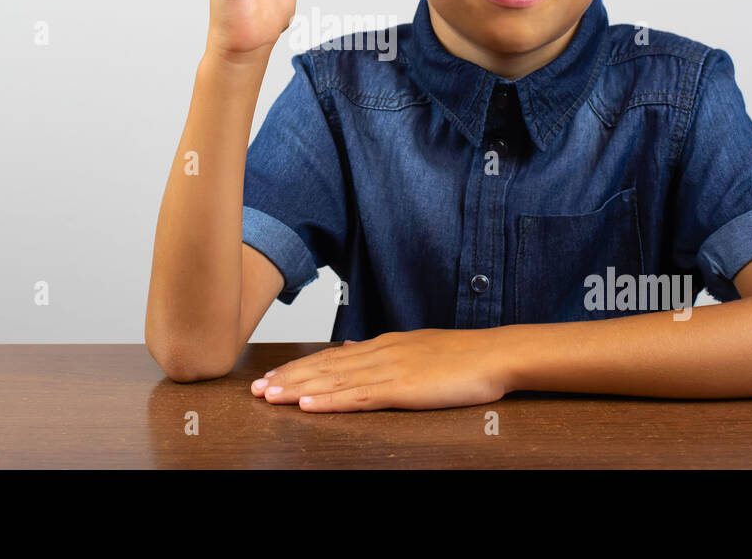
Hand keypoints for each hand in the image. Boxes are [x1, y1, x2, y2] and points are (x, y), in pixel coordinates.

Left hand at [249, 328, 510, 411]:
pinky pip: (359, 397)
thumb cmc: (463, 356)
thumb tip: (349, 351)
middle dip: (287, 379)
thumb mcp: (416, 348)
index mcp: (383, 345)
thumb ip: (381, 351)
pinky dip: (330, 401)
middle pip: (324, 367)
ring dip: (298, 390)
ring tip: (270, 398)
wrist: (495, 354)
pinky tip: (308, 405)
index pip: (331, 357)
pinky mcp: (402, 389)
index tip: (272, 376)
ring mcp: (389, 370)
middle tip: (256, 390)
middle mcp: (379, 353)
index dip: (299, 367)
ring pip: (334, 381)